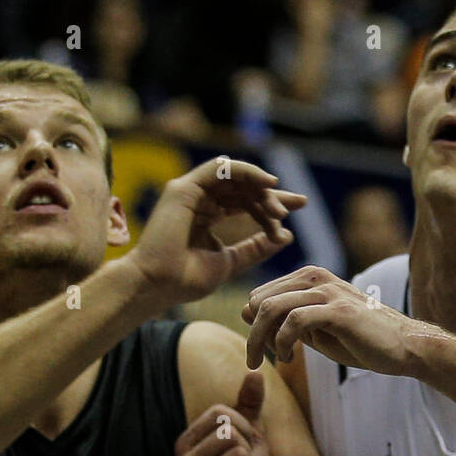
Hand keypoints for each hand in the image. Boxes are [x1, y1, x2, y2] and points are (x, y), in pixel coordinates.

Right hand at [127, 157, 306, 309]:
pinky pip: (220, 169)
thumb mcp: (230, 262)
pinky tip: (267, 182)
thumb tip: (286, 237)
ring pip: (234, 178)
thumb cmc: (185, 280)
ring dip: (261, 189)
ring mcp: (190, 192)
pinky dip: (246, 172)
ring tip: (279, 209)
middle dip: (272, 195)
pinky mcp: (184, 188)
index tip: (297, 210)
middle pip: (243, 188)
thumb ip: (255, 248)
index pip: (244, 202)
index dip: (270, 204)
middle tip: (298, 205)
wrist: (157, 286)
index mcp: (207, 215)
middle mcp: (199, 200)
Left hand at [242, 265, 421, 372]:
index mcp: (309, 278)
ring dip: (262, 339)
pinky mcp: (338, 310)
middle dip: (252, 334)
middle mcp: (315, 278)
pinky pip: (295, 320)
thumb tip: (244, 311)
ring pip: (272, 308)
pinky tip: (289, 358)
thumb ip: (283, 322)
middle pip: (261, 300)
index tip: (260, 352)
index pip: (261, 295)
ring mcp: (328, 292)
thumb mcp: (314, 332)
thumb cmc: (360, 340)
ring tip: (269, 361)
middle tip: (254, 361)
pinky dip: (284, 342)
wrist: (403, 347)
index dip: (253, 325)